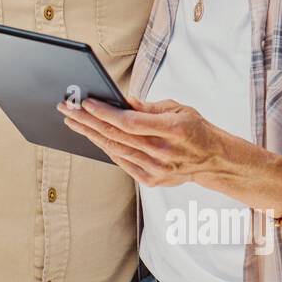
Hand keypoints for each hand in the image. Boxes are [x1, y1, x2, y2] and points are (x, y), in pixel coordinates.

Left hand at [57, 97, 226, 185]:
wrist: (214, 161)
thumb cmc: (195, 129)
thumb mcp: (179, 108)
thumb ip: (149, 107)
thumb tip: (122, 101)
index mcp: (172, 130)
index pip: (129, 122)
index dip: (105, 113)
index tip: (85, 102)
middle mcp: (163, 152)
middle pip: (116, 136)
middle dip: (88, 121)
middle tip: (67, 108)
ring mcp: (157, 169)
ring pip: (115, 150)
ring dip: (91, 134)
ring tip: (73, 121)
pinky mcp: (152, 180)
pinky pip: (122, 162)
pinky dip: (106, 148)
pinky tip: (92, 137)